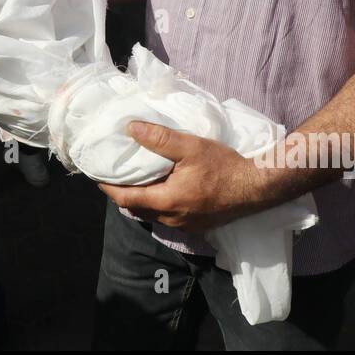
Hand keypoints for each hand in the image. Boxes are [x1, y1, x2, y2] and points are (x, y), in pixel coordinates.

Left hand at [97, 122, 265, 233]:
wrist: (257, 187)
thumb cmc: (224, 166)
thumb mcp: (191, 146)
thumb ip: (160, 138)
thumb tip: (130, 128)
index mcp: (167, 201)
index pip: (127, 199)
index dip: (109, 189)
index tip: (97, 177)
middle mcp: (173, 219)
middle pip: (138, 210)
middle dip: (123, 195)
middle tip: (114, 177)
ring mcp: (186, 226)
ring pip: (153, 216)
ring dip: (141, 201)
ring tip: (135, 182)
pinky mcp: (197, 226)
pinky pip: (168, 218)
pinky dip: (158, 205)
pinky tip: (162, 191)